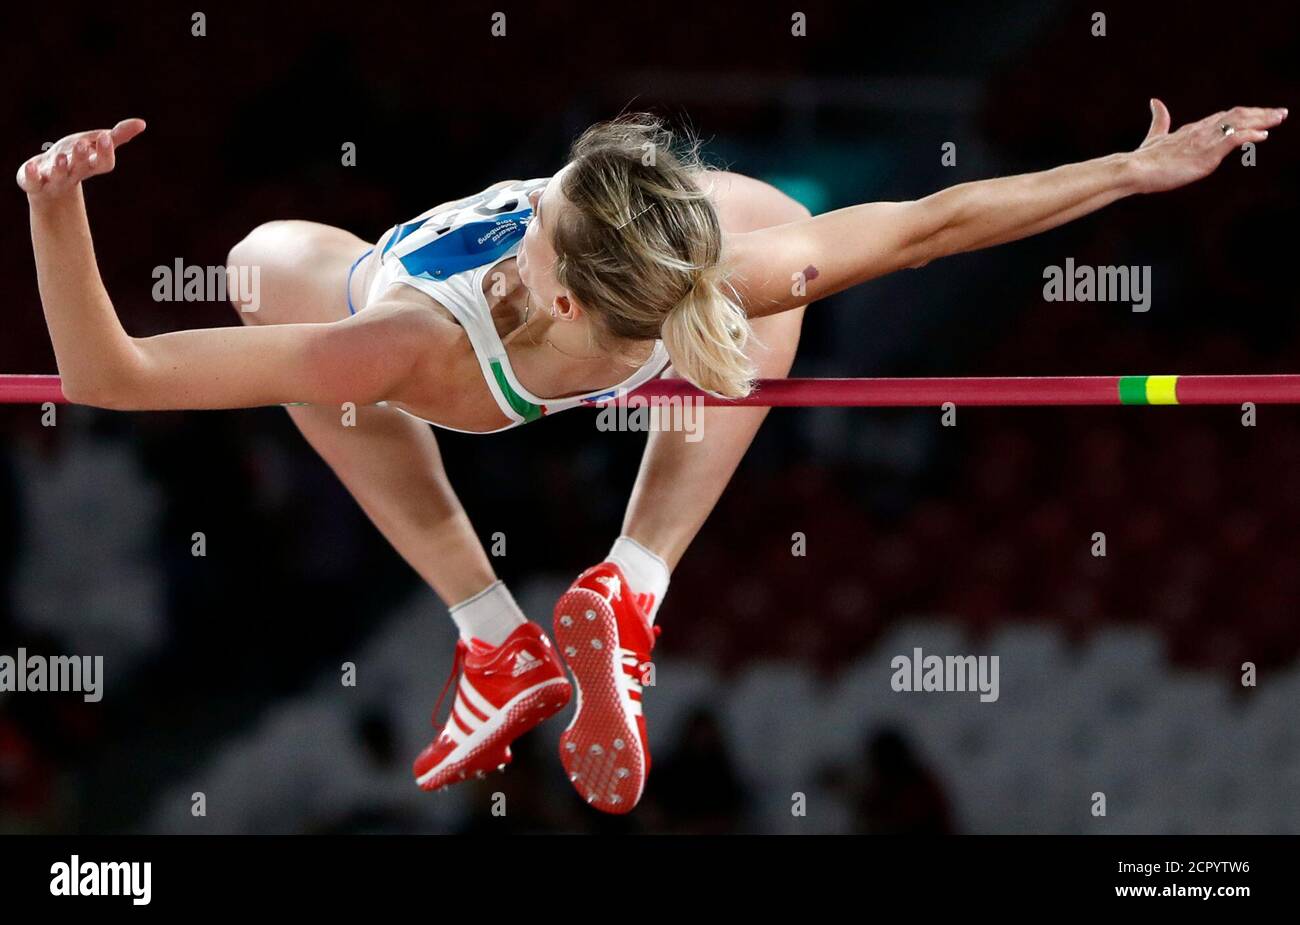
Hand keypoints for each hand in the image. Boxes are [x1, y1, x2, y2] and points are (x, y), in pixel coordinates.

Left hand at [16, 118, 146, 201]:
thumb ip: (117, 136)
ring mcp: (54, 179)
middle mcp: (74, 173)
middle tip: (82, 144)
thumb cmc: (74, 158)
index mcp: (90, 165)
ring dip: (61, 168)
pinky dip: (32, 175)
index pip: (103, 163)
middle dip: (81, 157)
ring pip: (59, 176)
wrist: (47, 183)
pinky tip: (31, 166)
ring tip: (61, 158)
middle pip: (81, 168)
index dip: (105, 152)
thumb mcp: (93, 143)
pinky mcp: (33, 182)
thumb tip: (142, 123)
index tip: (106, 137)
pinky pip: (33, 182)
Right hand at [1129, 100, 1284, 193]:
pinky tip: (1263, 135)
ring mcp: (1205, 142)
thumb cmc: (1143, 158)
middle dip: (1261, 113)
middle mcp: (1202, 131)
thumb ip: (1160, 120)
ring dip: (1262, 120)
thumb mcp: (1154, 136)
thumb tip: (1155, 100)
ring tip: (1279, 118)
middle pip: (1237, 116)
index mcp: (1193, 129)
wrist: (1134, 169)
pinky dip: (1249, 136)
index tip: (1261, 115)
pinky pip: (1233, 140)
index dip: (1245, 115)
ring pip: (1239, 124)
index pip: (1224, 117)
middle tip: (1281, 113)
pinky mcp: (1206, 154)